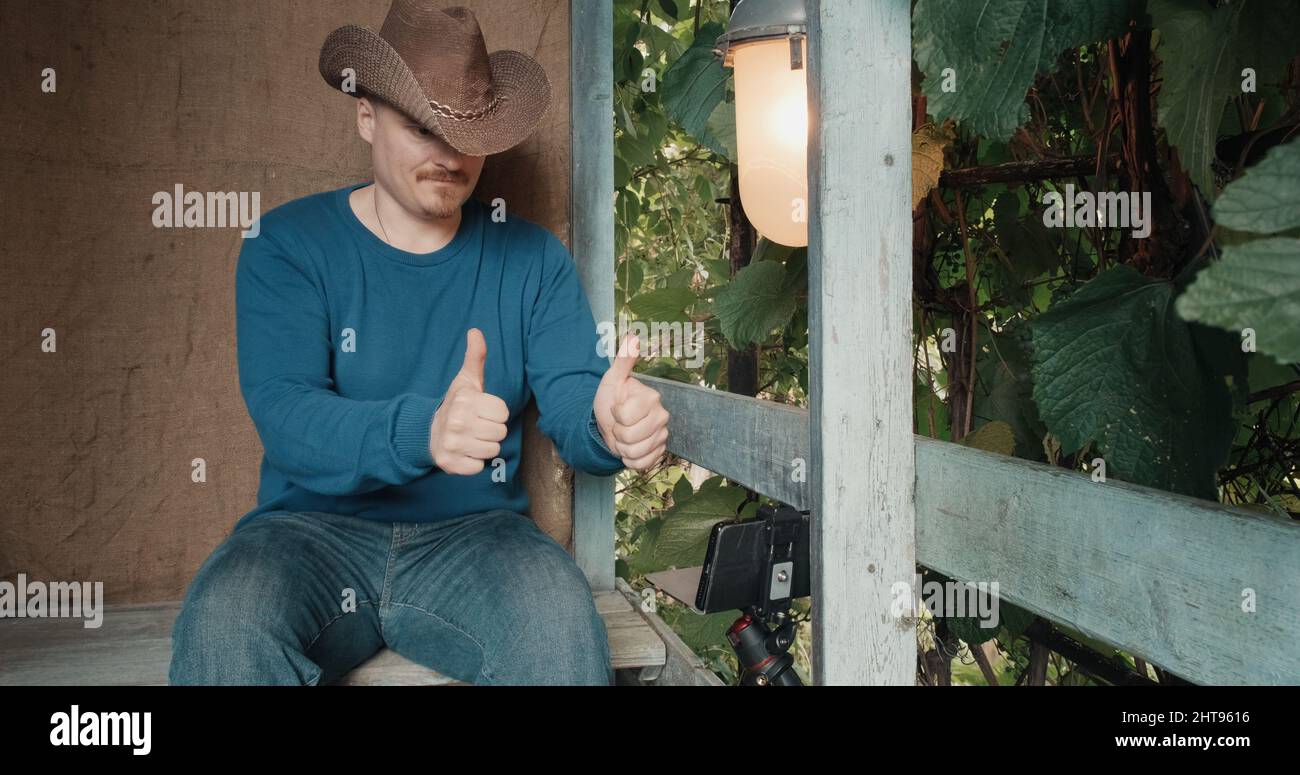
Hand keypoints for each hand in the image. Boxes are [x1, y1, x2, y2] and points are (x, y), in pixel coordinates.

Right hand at [429, 328, 509, 474]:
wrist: (427, 432)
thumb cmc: (456, 405)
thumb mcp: (465, 380)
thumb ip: (475, 357)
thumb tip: (475, 331)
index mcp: (465, 400)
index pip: (502, 412)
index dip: (495, 412)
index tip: (482, 411)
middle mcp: (457, 422)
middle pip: (500, 433)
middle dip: (492, 431)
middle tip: (477, 426)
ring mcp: (452, 444)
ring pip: (492, 451)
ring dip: (485, 447)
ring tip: (471, 439)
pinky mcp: (450, 464)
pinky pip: (479, 467)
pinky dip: (474, 462)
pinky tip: (464, 452)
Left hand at [594, 333, 669, 470]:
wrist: (610, 424)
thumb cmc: (611, 399)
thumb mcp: (613, 379)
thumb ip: (623, 360)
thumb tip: (633, 336)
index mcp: (651, 398)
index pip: (625, 417)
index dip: (614, 415)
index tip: (616, 409)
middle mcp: (662, 417)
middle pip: (629, 437)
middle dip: (617, 433)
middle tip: (619, 425)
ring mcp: (662, 436)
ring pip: (634, 452)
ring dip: (622, 447)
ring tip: (623, 436)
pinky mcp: (659, 453)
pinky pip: (640, 464)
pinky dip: (629, 460)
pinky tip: (629, 449)